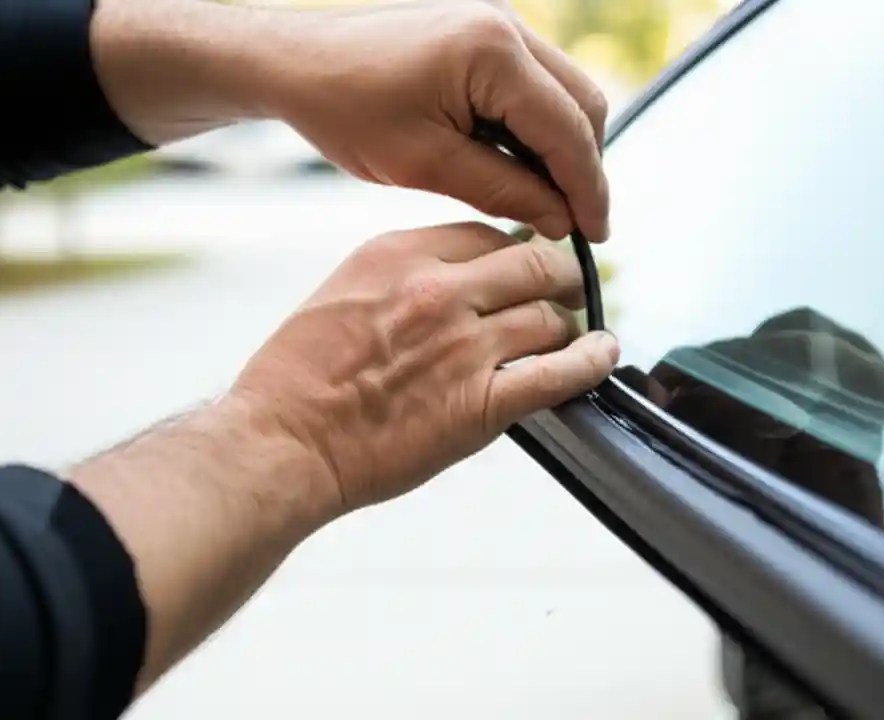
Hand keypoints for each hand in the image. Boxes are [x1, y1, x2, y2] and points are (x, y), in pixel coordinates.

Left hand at [92, 0, 608, 239]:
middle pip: (583, 106)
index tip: (595, 237)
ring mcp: (498, 26)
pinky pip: (534, 87)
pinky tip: (517, 169)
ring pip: (565, 96)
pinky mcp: (483, 36)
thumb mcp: (425, 165)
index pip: (570, 131)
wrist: (295, 64)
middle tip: (572, 224)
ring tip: (543, 204)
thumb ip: (502, 192)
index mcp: (494, 53)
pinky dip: (535, 130)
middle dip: (583, 168)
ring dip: (561, 150)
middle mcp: (507, 28)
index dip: (589, 191)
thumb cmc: (344, 107)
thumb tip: (560, 219)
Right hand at [230, 223, 618, 511]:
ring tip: (574, 331)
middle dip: (557, 273)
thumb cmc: (297, 379)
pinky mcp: (483, 403)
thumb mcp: (342, 293)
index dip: (514, 248)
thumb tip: (450, 279)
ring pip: (551, 314)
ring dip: (569, 323)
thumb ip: (401, 278)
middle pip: (533, 261)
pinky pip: (560, 372)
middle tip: (567, 286)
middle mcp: (439, 291)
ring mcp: (466, 347)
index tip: (523, 263)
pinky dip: (591, 361)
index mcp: (399, 255)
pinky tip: (602, 355)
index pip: (486, 234)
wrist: (282, 442)